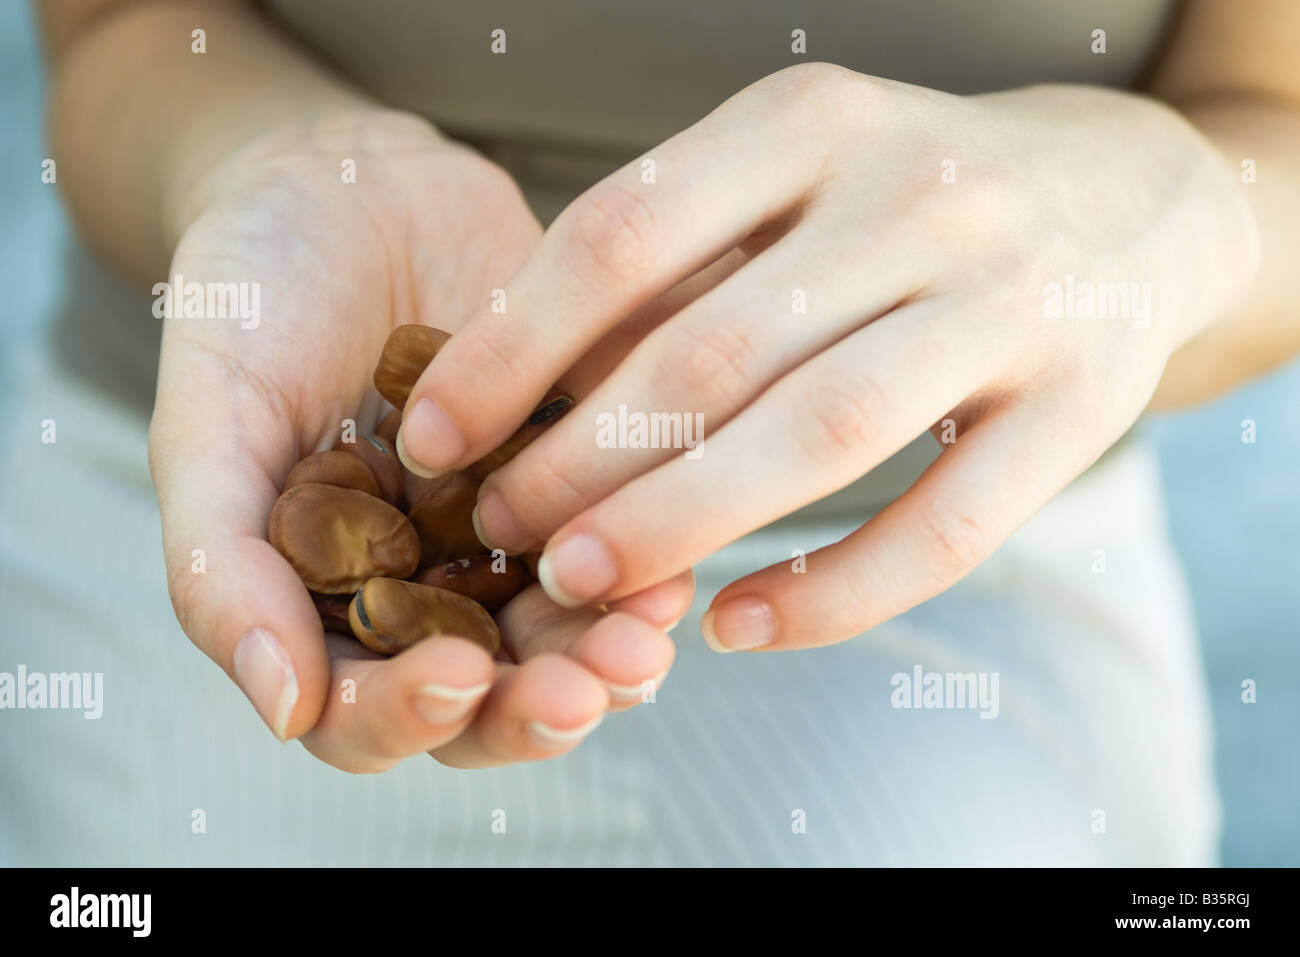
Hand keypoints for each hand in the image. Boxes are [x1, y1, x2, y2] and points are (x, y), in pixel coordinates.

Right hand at [148, 110, 684, 771]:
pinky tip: (678, 554)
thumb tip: (286, 707)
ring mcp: (509, 538)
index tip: (457, 677)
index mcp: (326, 603)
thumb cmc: (252, 302)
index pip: (366, 713)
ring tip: (645, 640)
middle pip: (487, 700)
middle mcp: (426, 590)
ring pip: (566, 634)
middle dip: (538, 708)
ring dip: (609, 654)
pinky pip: (626, 535)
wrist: (347, 183)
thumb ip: (223, 566)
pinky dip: (653, 555)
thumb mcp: (210, 423)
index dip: (409, 717)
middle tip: (587, 691)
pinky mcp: (582, 472)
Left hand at [394, 65, 1257, 650]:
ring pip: (820, 435)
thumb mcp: (796, 176)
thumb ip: (682, 263)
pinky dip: (832, 592)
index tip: (432, 434)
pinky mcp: (1083, 404)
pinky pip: (943, 526)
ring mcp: (1011, 299)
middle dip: (582, 459)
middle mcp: (917, 194)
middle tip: (504, 530)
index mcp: (815, 121)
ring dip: (681, 523)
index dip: (510, 348)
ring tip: (585, 583)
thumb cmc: (914, 196)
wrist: (1128, 198)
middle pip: (713, 350)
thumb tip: (527, 382)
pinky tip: (738, 625)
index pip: (621, 234)